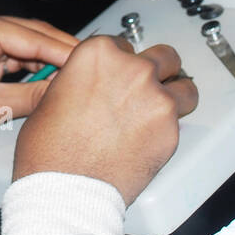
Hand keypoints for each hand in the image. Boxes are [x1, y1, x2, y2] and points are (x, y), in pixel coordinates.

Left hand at [0, 8, 76, 163]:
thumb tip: (67, 90)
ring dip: (46, 63)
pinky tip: (50, 81)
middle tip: (88, 68)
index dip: (63, 51)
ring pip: (24, 48)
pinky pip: (13, 60)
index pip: (31, 36)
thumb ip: (35, 94)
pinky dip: (31, 71)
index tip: (88, 62)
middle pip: (31, 36)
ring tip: (73, 77)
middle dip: (58, 53)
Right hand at [13, 36, 198, 205]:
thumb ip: (81, 80)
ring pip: (184, 86)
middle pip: (163, 57)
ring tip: (160, 111)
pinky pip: (180, 122)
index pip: (124, 45)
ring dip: (174, 96)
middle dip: (157, 71)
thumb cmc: (50, 150)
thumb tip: (91, 84)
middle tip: (147, 88)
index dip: (122, 62)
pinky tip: (150, 138)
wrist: (64, 189)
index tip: (121, 75)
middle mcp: (132, 69)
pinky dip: (168, 129)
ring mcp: (155, 98)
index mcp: (99, 54)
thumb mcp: (53, 97)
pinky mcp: (170, 129)